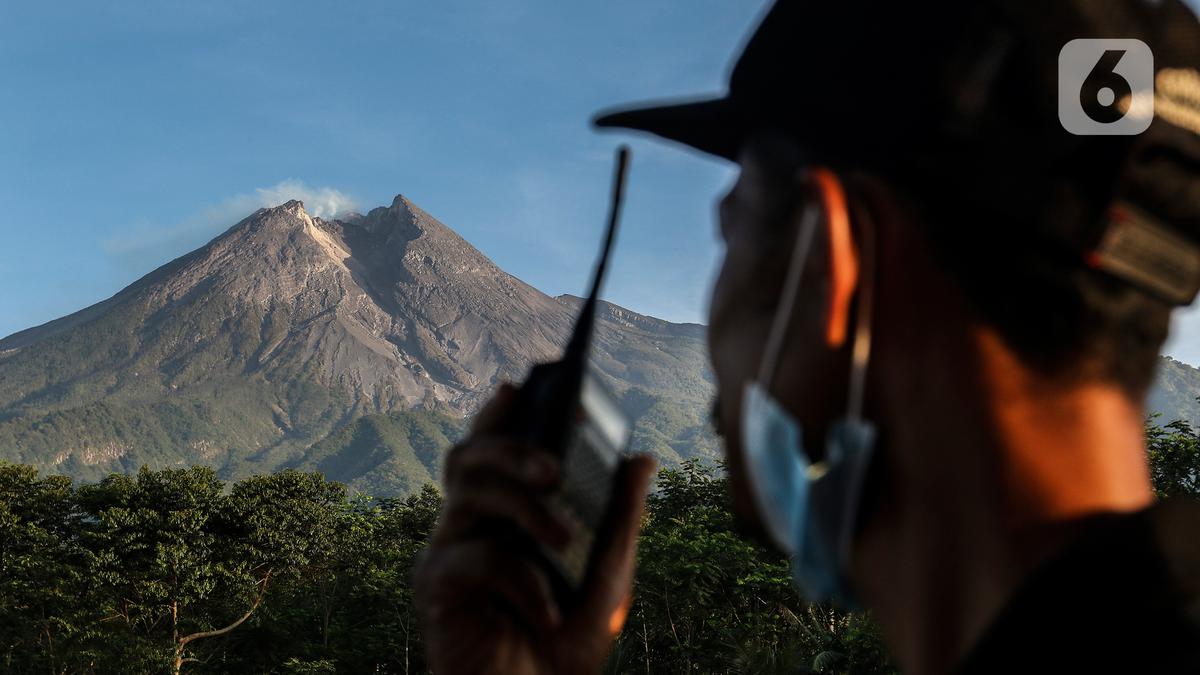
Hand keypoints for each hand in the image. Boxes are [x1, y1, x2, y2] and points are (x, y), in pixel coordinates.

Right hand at [414, 383, 655, 674]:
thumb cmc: (567, 643)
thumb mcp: (608, 574)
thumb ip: (620, 517)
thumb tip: (642, 459)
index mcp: (506, 514)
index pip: (494, 450)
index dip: (498, 415)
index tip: (517, 386)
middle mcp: (471, 524)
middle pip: (469, 456)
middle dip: (511, 448)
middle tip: (554, 467)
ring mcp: (450, 551)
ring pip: (468, 491)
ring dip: (523, 507)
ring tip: (563, 539)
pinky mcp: (436, 586)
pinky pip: (475, 556)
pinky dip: (521, 581)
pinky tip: (548, 611)